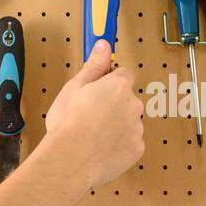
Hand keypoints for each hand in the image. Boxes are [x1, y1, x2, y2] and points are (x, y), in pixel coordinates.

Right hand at [43, 40, 144, 189]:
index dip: (110, 80)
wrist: (71, 160)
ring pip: (128, 120)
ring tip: (93, 132)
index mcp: (118, 86)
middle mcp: (133, 105)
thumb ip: (94, 66)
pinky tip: (101, 146)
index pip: (123, 73)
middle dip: (112, 103)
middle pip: (126, 98)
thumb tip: (103, 46)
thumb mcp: (74, 88)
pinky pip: (130, 141)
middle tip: (89, 112)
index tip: (99, 86)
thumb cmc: (69, 124)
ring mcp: (137, 128)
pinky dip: (119, 143)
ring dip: (116, 123)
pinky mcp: (136, 149)